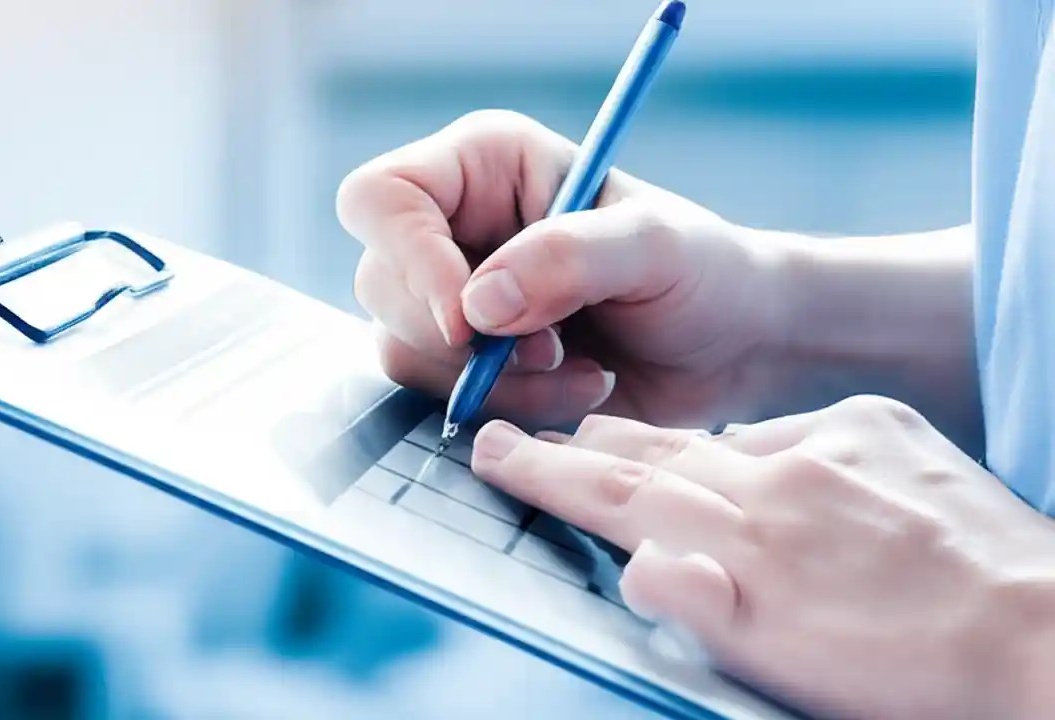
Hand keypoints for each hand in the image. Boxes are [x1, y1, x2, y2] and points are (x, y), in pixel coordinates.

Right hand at [337, 110, 786, 428]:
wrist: (733, 347)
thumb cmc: (704, 272)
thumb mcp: (654, 248)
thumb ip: (569, 258)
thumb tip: (476, 306)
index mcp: (484, 166)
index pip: (383, 198)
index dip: (410, 259)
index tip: (470, 320)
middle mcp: (453, 226)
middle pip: (381, 283)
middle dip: (463, 339)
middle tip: (553, 350)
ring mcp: (453, 298)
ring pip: (404, 350)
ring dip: (493, 382)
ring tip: (579, 373)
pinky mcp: (466, 363)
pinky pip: (436, 397)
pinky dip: (504, 409)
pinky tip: (572, 393)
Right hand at [469, 395, 1054, 719]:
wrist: (1039, 626)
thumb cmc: (910, 669)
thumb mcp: (793, 665)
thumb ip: (706, 609)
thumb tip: (638, 567)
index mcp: (741, 546)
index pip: (616, 497)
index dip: (546, 473)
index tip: (493, 448)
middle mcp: (771, 482)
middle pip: (647, 454)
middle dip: (577, 446)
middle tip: (520, 433)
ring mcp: (824, 444)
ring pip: (710, 439)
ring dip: (652, 444)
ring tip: (607, 442)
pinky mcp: (873, 423)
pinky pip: (789, 431)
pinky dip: (759, 451)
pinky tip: (753, 469)